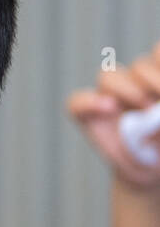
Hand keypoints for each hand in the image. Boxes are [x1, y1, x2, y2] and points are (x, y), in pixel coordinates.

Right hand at [67, 40, 159, 191]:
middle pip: (138, 64)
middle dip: (151, 78)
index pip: (157, 53)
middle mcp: (134, 83)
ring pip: (108, 76)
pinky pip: (76, 102)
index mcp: (156, 80)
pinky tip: (108, 109)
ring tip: (145, 109)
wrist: (150, 173)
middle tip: (159, 100)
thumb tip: (155, 108)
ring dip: (126, 89)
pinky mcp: (86, 116)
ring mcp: (108, 98)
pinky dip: (89, 102)